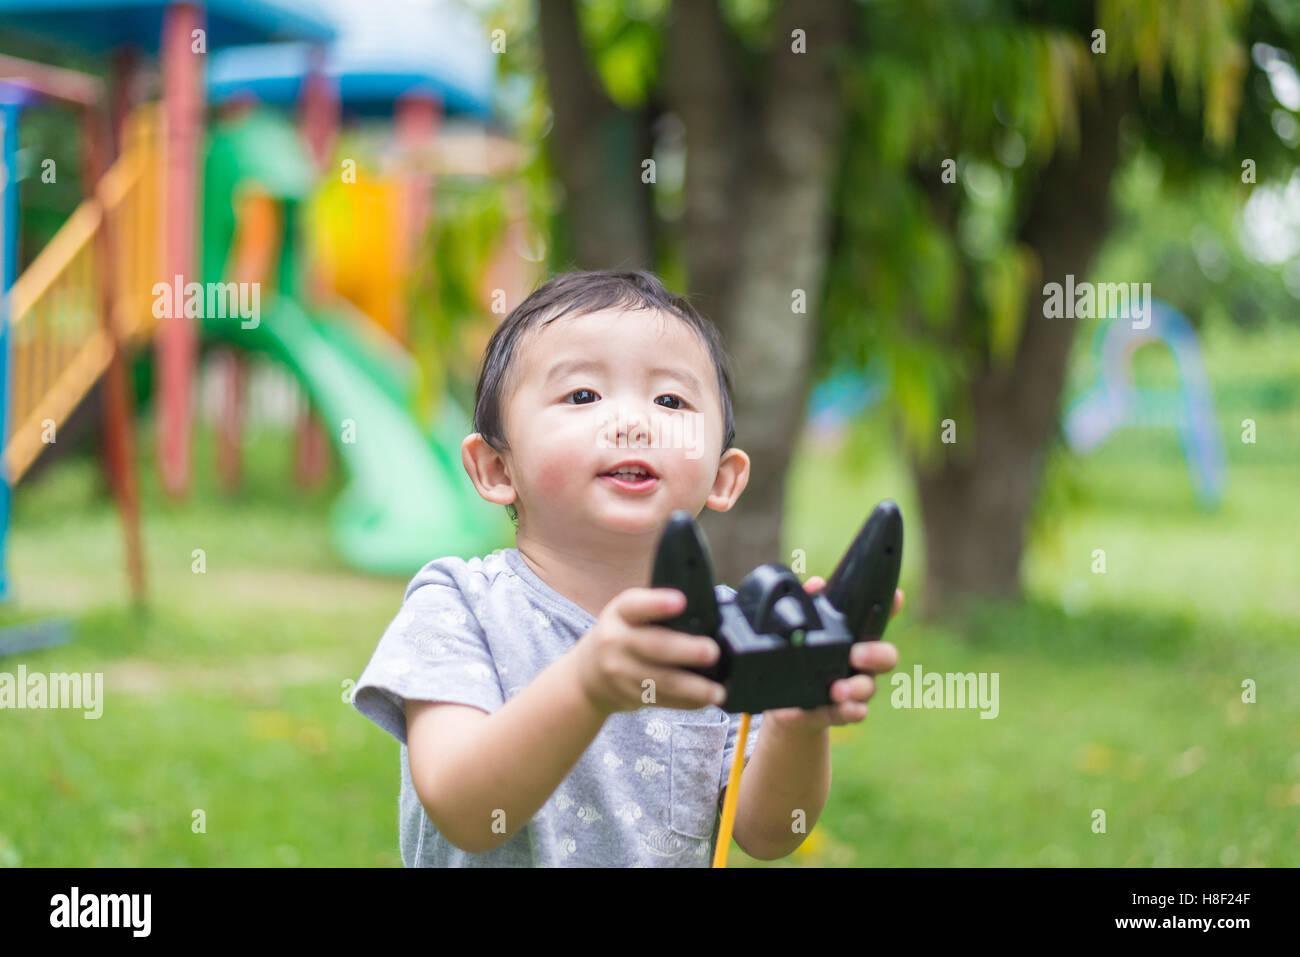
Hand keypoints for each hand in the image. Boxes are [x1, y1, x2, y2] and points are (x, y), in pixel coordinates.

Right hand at [570, 587, 726, 715]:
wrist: (588, 673)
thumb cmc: (621, 634)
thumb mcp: (628, 613)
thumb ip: (656, 610)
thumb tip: (707, 613)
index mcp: (620, 613)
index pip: (637, 605)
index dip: (658, 603)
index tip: (680, 601)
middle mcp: (616, 641)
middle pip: (654, 646)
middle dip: (686, 651)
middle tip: (712, 652)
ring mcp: (621, 673)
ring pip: (661, 682)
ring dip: (693, 688)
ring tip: (717, 690)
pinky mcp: (630, 696)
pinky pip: (663, 701)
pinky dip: (688, 703)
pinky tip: (706, 700)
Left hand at [761, 578, 902, 736]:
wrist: (788, 706)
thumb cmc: (801, 662)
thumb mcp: (802, 632)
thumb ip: (810, 607)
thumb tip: (816, 584)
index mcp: (854, 639)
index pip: (878, 620)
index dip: (892, 606)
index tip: (897, 596)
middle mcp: (860, 664)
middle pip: (886, 657)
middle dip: (878, 655)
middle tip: (857, 655)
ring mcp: (853, 689)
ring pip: (869, 688)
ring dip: (858, 688)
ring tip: (838, 690)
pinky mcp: (839, 711)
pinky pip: (854, 713)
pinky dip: (849, 711)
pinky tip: (843, 707)